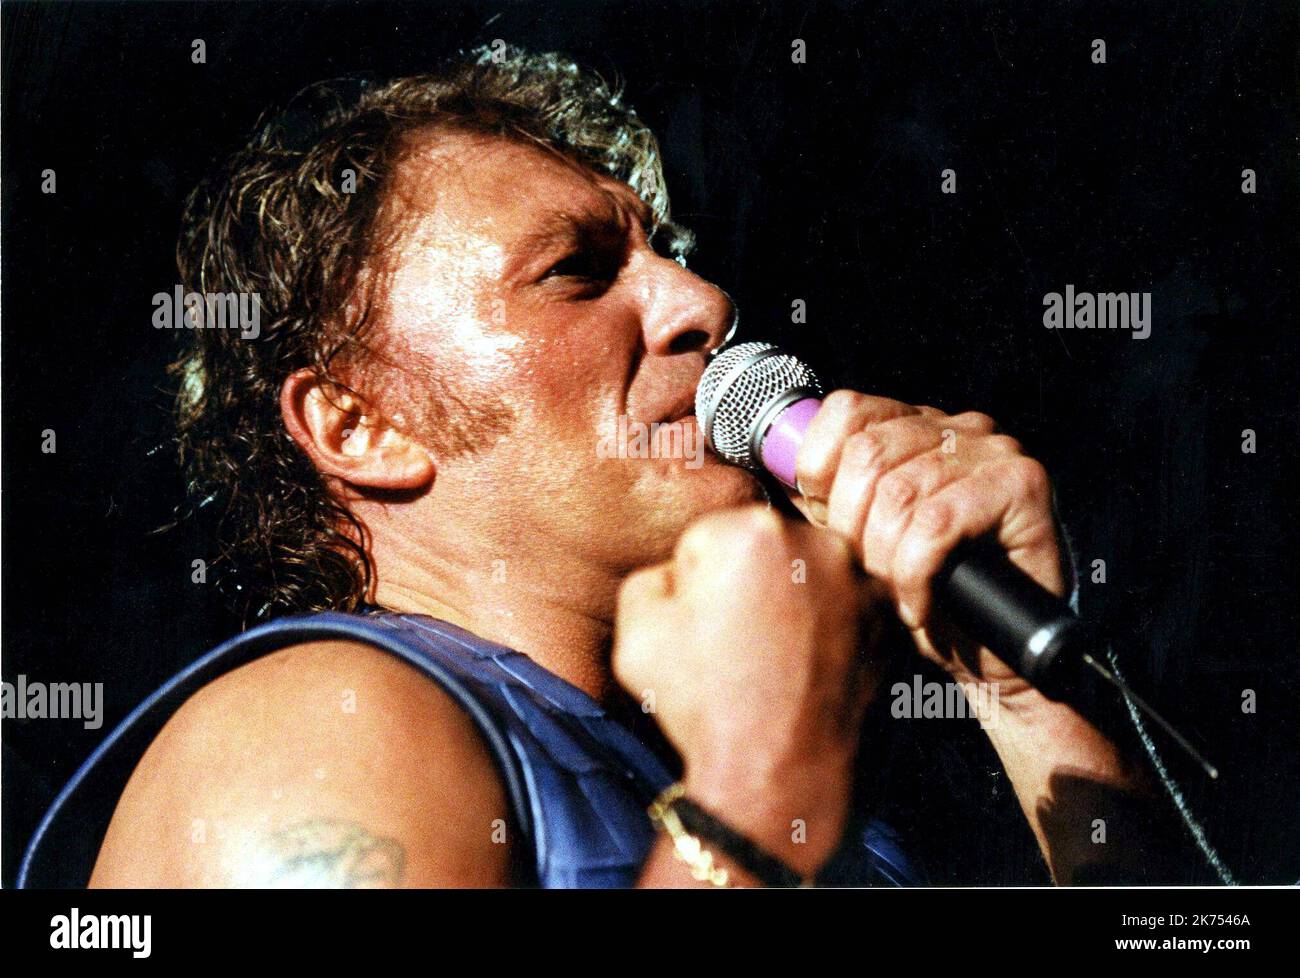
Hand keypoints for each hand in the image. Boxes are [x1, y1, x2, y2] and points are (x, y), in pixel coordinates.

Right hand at [613, 504, 891, 872]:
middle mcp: (820, 543)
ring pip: (810, 578)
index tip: (702, 626)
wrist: (777, 776)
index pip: (708, 538)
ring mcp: (865, 585)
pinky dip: (831, 632)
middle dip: (749, 583)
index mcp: (753, 529)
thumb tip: (681, 575)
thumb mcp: (637, 629)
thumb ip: (653, 576)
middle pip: (766, 549)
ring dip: (793, 603)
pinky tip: (807, 672)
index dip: (694, 584)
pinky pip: (848, 612)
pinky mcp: (892, 626)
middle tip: (738, 644)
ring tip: (774, 662)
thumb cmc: (705, 704)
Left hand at [790, 390, 1065, 698]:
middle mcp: (957, 427)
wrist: (993, 663)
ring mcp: (993, 451)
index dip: (818, 467)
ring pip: (898, 493)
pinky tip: (921, 604)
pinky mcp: (1021, 485)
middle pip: (865, 453)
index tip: (824, 523)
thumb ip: (821, 500)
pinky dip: (916, 575)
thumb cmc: (924, 601)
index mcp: (915, 427)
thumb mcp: (857, 542)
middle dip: (850, 527)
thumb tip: (768, 468)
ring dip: (884, 561)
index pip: (846, 410)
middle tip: (864, 575)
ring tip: (893, 596)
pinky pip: (936, 524)